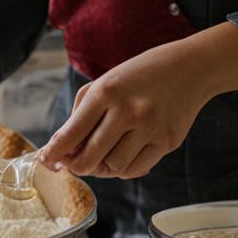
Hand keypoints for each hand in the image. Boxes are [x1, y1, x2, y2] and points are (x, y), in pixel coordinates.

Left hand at [39, 21, 237, 177]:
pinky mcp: (168, 142)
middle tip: (72, 163)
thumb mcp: (104, 84)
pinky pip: (135, 170)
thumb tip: (61, 152)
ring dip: (102, 168)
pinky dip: (122, 169)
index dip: (53, 153)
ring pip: (112, 168)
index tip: (46, 161)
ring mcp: (150, 128)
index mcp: (106, 92)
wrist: (191, 68)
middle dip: (75, 166)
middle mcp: (128, 111)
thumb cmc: (138, 76)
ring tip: (102, 154)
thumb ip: (80, 116)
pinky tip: (122, 154)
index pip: (70, 134)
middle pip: (89, 159)